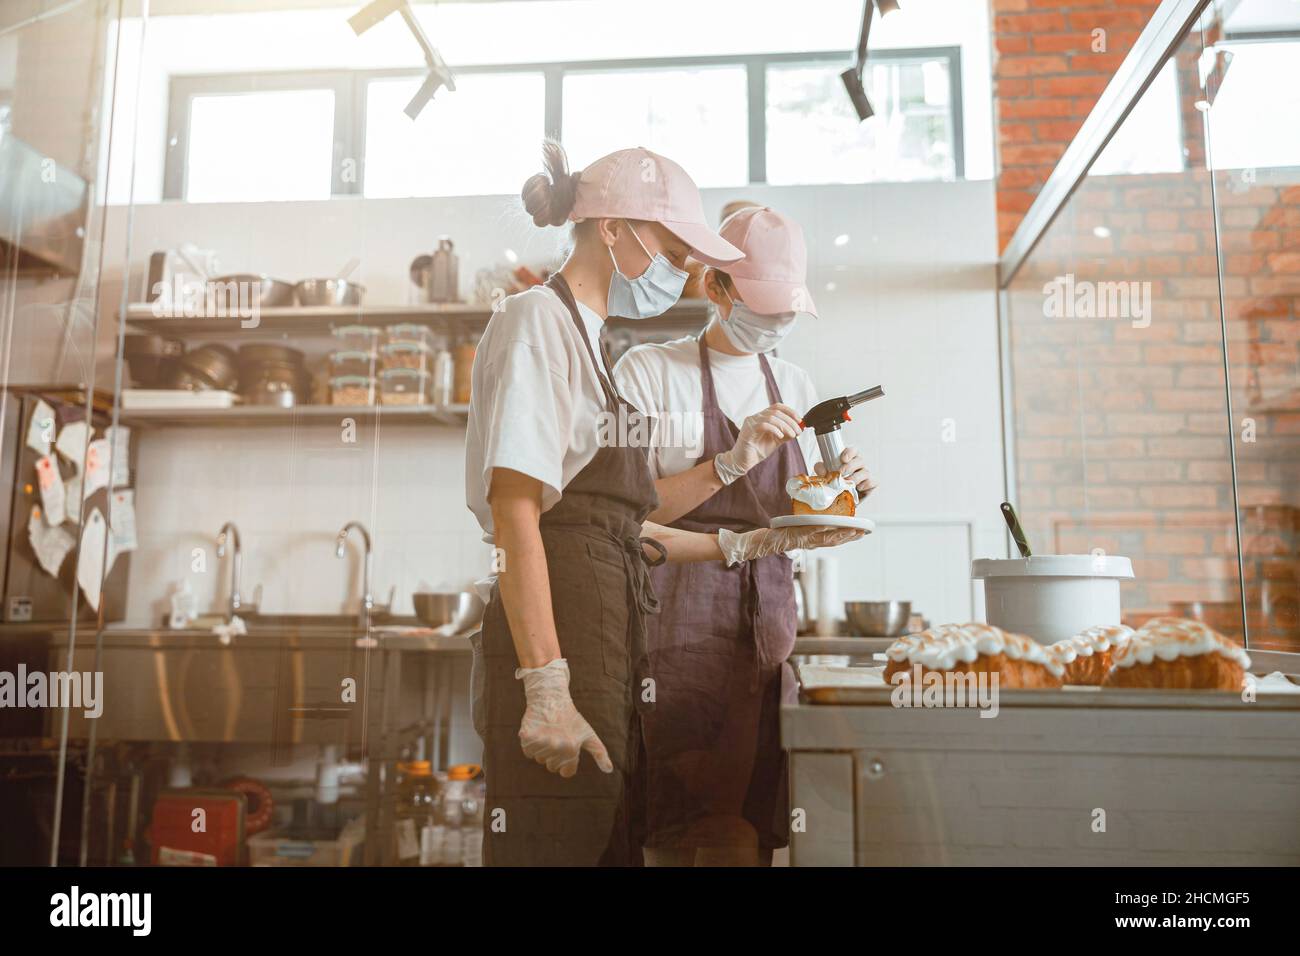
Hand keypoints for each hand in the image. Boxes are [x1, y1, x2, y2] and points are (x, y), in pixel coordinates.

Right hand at [515, 659, 612, 776]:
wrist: (550, 697)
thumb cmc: (571, 718)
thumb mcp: (588, 734)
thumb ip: (600, 753)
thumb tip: (609, 770)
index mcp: (572, 748)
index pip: (566, 772)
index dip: (566, 762)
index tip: (566, 748)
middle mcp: (556, 747)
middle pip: (552, 766)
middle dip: (554, 755)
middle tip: (557, 737)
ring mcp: (540, 742)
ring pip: (539, 759)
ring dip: (543, 749)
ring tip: (548, 732)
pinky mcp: (526, 737)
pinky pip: (528, 752)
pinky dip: (531, 744)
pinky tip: (538, 731)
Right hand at [714, 403, 802, 483]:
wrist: (743, 461)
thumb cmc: (757, 450)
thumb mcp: (776, 441)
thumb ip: (786, 434)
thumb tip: (799, 429)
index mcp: (762, 417)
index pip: (777, 407)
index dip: (790, 411)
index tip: (800, 420)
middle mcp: (756, 417)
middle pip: (776, 411)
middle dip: (790, 421)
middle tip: (798, 430)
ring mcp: (751, 422)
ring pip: (771, 417)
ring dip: (785, 426)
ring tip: (792, 435)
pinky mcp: (748, 430)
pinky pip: (764, 425)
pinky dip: (775, 430)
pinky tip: (780, 436)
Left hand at [718, 525, 863, 565]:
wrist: (754, 544)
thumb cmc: (770, 536)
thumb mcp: (789, 530)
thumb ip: (801, 527)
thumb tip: (812, 518)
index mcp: (808, 540)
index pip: (832, 539)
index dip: (847, 536)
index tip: (860, 531)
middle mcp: (807, 543)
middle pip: (833, 540)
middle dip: (850, 536)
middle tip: (864, 531)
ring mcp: (802, 541)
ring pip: (826, 539)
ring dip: (841, 535)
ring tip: (854, 530)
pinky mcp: (794, 537)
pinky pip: (811, 534)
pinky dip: (822, 530)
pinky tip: (832, 526)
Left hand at [815, 445, 875, 496]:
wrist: (840, 501)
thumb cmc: (834, 485)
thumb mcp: (825, 476)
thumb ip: (822, 469)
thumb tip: (821, 468)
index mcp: (849, 459)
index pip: (853, 451)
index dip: (849, 452)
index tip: (843, 458)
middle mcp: (858, 465)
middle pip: (860, 460)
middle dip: (850, 466)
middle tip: (841, 472)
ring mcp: (865, 475)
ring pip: (866, 472)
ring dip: (855, 477)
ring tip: (847, 483)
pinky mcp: (871, 485)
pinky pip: (872, 482)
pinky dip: (866, 484)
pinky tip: (858, 488)